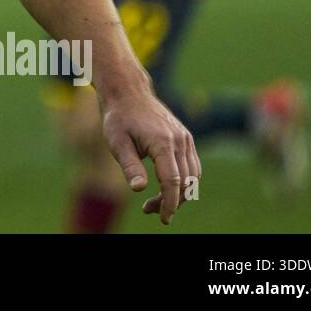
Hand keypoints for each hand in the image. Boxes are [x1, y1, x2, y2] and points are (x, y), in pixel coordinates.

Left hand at [100, 88, 200, 224]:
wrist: (129, 92)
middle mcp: (179, 140)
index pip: (173, 181)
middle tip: (149, 209)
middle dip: (171, 201)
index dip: (170, 203)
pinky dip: (184, 180)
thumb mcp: (117, 142)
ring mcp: (185, 138)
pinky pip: (193, 166)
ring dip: (179, 193)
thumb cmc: (119, 118)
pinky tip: (166, 187)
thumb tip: (139, 189)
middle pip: (186, 182)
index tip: (163, 218)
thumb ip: (130, 166)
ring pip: (193, 176)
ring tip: (156, 201)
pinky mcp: (185, 138)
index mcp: (163, 142)